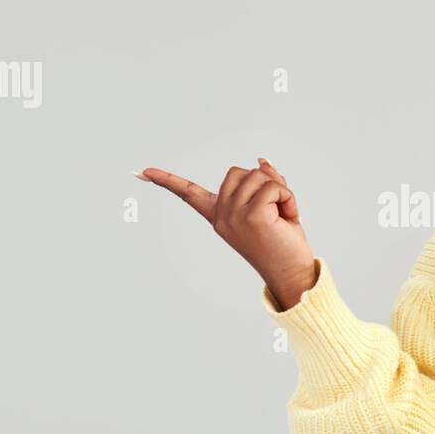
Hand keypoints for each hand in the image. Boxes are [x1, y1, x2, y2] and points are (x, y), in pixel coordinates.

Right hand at [138, 160, 317, 308]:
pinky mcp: (251, 215)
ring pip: (258, 176)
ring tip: (283, 215)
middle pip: (240, 172)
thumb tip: (262, 161)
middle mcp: (221, 216)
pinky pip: (274, 186)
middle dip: (263, 184)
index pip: (188, 194)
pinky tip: (288, 217)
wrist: (292, 272)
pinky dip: (288, 197)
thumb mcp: (272, 207)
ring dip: (280, 191)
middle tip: (276, 209)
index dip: (166, 181)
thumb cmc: (283, 243)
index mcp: (219, 216)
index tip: (142, 172)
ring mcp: (233, 216)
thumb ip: (264, 183)